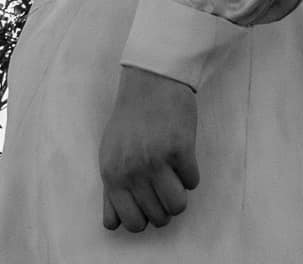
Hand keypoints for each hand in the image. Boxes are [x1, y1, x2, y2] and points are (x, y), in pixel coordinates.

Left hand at [99, 66, 198, 231]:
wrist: (151, 80)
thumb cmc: (130, 117)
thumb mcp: (109, 154)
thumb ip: (112, 188)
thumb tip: (116, 222)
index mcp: (113, 176)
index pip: (130, 223)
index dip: (144, 219)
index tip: (150, 205)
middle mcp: (133, 172)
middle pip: (157, 218)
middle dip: (165, 208)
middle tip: (167, 190)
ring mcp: (157, 160)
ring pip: (177, 206)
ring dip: (180, 196)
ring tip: (177, 180)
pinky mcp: (181, 148)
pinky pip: (192, 181)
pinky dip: (191, 175)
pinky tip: (184, 159)